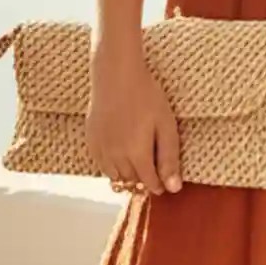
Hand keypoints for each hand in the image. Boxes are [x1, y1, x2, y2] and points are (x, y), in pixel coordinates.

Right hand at [85, 43, 182, 194]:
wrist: (116, 76)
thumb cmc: (146, 96)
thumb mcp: (166, 126)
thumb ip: (169, 159)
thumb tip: (174, 188)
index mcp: (137, 155)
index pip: (150, 183)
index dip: (160, 185)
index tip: (165, 183)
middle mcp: (116, 157)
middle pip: (132, 182)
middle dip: (144, 181)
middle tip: (153, 173)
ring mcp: (101, 150)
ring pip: (115, 177)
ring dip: (127, 176)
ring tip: (137, 166)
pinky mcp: (91, 141)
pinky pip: (101, 165)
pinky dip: (112, 167)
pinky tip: (120, 156)